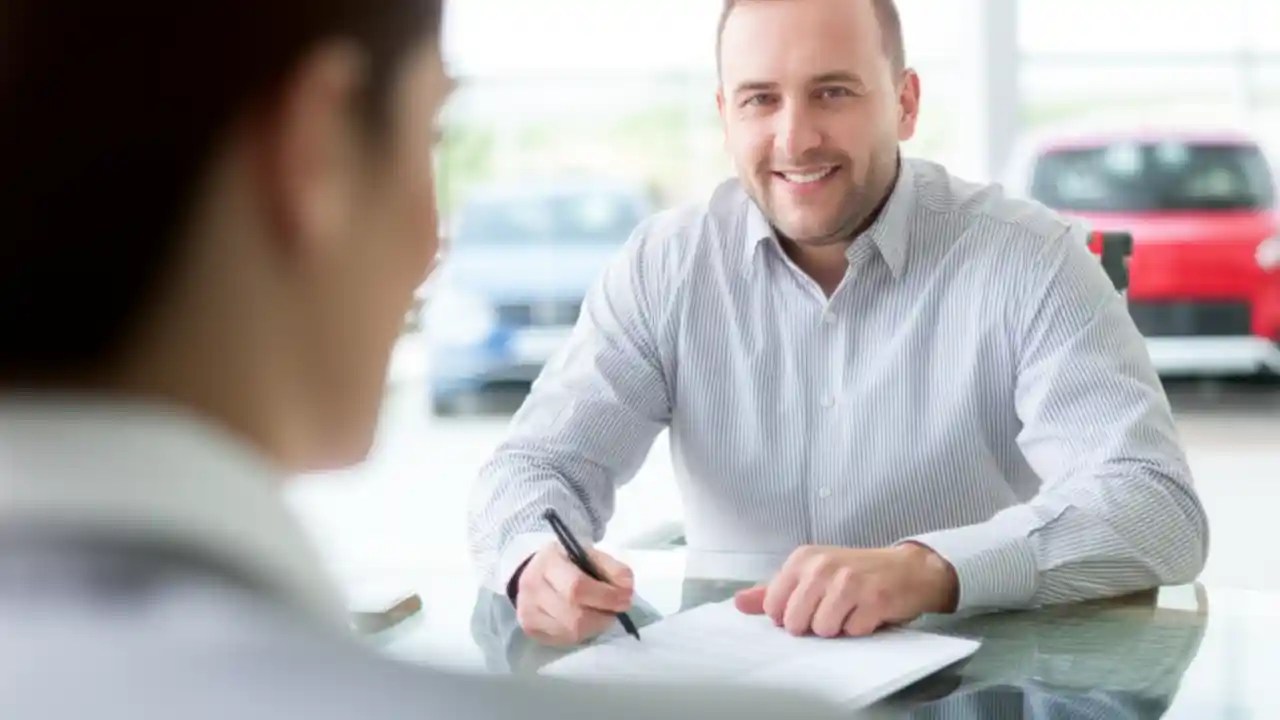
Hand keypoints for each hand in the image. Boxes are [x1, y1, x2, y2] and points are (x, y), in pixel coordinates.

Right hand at [514, 541, 634, 646]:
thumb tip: (626, 587)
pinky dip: (582, 633)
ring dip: (595, 626)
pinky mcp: (529, 629)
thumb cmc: (568, 563)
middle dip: (603, 615)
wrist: (536, 572)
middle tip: (616, 609)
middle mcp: (532, 587)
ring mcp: (527, 611)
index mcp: (548, 561)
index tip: (626, 598)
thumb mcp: (590, 554)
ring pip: (570, 631)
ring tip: (601, 614)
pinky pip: (564, 640)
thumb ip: (612, 568)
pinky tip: (586, 621)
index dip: (606, 596)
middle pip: (574, 615)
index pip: (577, 586)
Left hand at [733, 543, 957, 637]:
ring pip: (823, 630)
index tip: (808, 607)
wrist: (907, 569)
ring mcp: (849, 582)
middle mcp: (823, 566)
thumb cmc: (854, 573)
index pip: (772, 607)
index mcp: (802, 559)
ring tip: (849, 611)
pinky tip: (868, 613)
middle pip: (796, 623)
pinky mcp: (874, 599)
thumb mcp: (811, 574)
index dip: (789, 617)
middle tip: (831, 611)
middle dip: (813, 626)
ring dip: (838, 629)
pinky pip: (852, 632)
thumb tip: (738, 602)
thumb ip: (774, 590)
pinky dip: (860, 630)